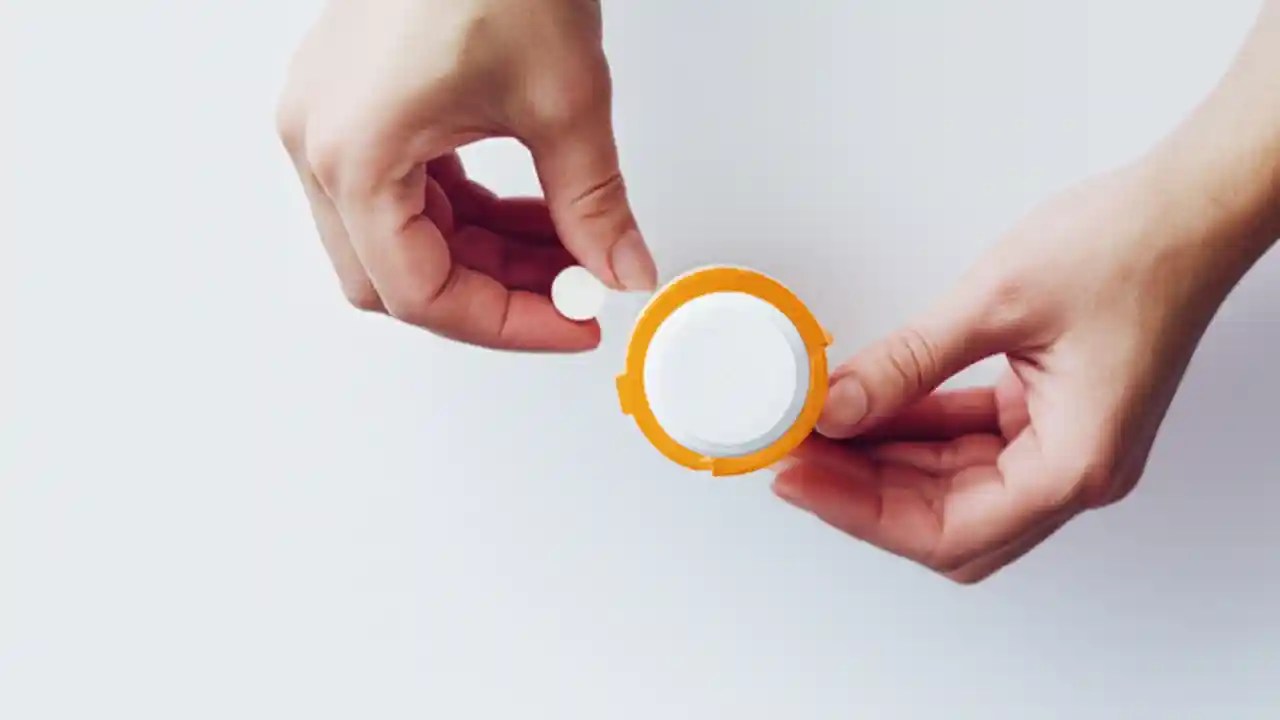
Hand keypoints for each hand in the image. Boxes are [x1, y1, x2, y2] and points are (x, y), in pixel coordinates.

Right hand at [275, 0, 655, 350]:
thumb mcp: (564, 99)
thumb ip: (594, 204)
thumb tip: (619, 270)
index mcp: (355, 150)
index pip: (420, 291)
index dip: (505, 323)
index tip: (572, 322)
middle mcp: (321, 141)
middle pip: (399, 276)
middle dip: (493, 294)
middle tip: (571, 296)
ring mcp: (331, 121)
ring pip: (402, 238)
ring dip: (484, 256)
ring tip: (567, 250)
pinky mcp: (357, 104)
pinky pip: (405, 192)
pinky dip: (467, 214)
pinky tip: (528, 212)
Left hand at [773, 164, 1262, 582]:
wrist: (1191, 206)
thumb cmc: (1131, 246)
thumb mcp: (995, 302)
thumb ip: (907, 363)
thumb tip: (837, 406)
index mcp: (1075, 463)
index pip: (947, 529)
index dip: (859, 511)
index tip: (798, 478)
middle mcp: (1075, 470)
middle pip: (946, 520)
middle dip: (863, 492)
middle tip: (796, 455)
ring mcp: (1064, 445)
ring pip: (952, 486)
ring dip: (882, 462)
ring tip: (817, 428)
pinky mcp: (1050, 416)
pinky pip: (966, 444)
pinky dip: (913, 431)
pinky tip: (867, 406)